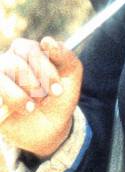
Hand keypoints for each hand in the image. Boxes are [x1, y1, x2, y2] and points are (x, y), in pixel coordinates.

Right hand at [0, 36, 82, 156]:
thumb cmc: (58, 99)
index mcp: (27, 51)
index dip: (45, 70)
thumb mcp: (70, 78)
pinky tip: (14, 110)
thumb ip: (66, 57)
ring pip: (0, 77)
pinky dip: (7, 101)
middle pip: (14, 63)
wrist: (49, 130)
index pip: (30, 50)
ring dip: (18, 95)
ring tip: (30, 108)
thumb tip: (47, 41)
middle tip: (44, 99)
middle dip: (34, 84)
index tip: (58, 91)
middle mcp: (8, 61)